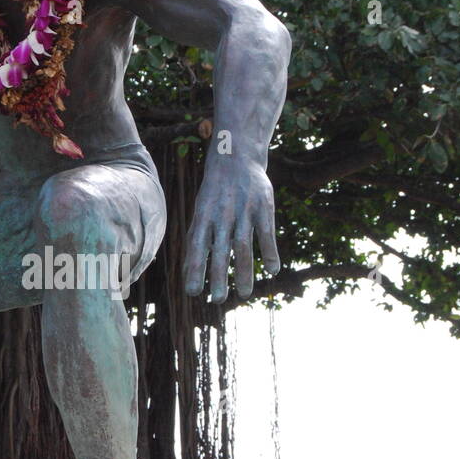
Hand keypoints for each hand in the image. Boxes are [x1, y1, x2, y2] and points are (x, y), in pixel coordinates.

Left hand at [183, 158, 279, 300]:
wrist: (236, 157)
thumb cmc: (215, 192)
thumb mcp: (200, 210)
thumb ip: (196, 239)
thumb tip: (186, 272)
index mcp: (203, 215)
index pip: (196, 246)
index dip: (194, 269)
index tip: (192, 293)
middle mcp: (222, 214)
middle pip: (220, 250)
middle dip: (218, 276)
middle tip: (218, 301)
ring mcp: (244, 210)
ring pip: (243, 245)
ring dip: (244, 272)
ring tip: (245, 295)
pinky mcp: (263, 206)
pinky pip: (267, 233)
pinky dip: (271, 252)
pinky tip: (273, 271)